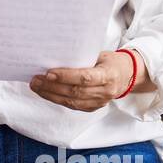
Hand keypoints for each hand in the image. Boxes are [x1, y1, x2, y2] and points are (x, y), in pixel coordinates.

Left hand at [28, 49, 145, 111]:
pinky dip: (57, 100)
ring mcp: (100, 102)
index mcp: (109, 75)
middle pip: (75, 92)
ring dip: (51, 95)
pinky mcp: (93, 107)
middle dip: (52, 87)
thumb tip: (55, 54)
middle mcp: (105, 91)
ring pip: (71, 102)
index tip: (48, 73)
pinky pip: (72, 106)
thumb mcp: (100, 55)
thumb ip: (82, 57)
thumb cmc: (110, 61)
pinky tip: (46, 93)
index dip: (65, 76)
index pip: (84, 78)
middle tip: (35, 80)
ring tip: (36, 86)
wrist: (127, 75)